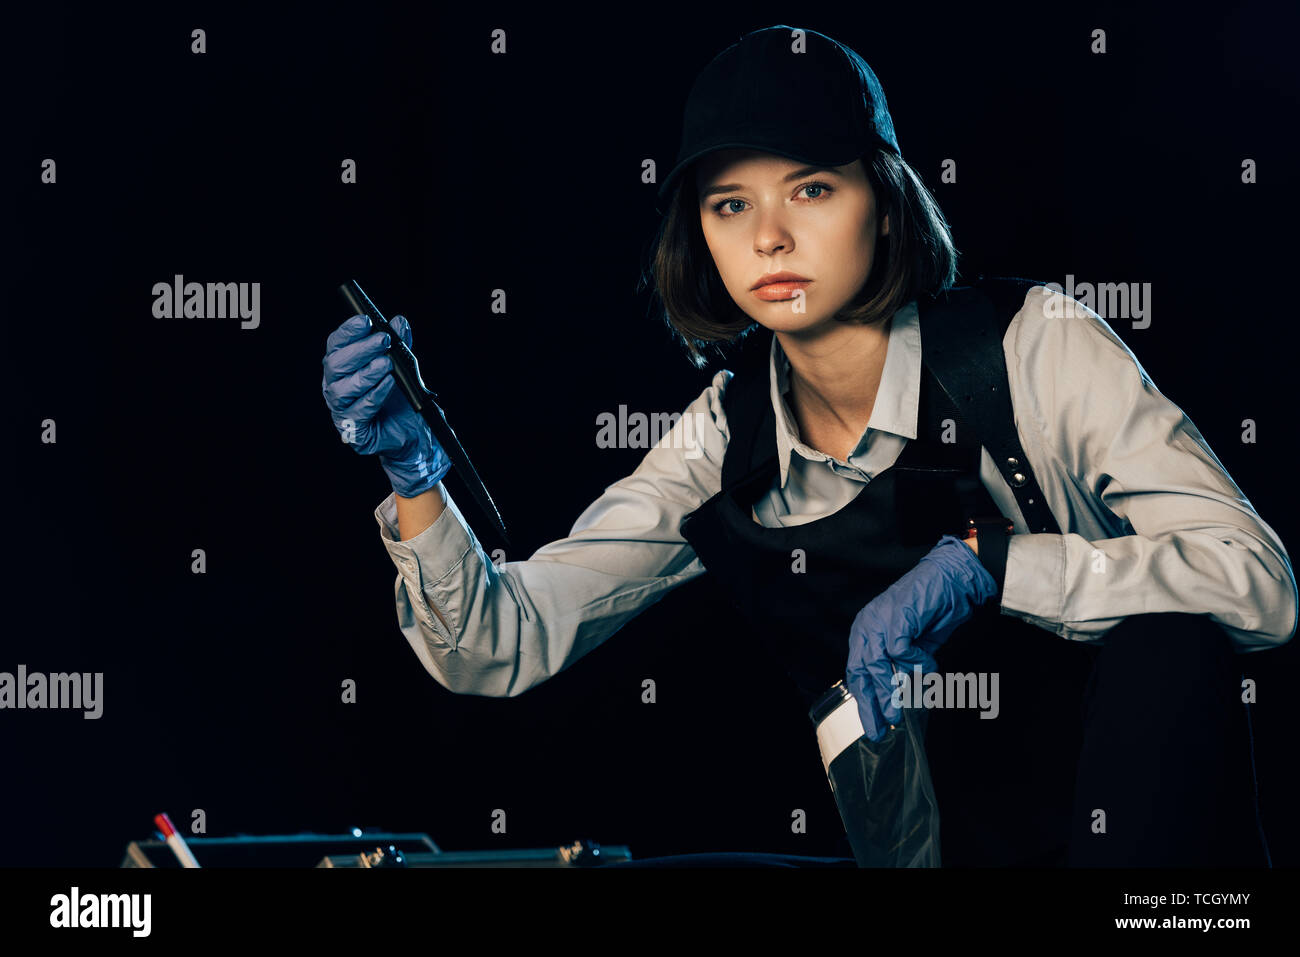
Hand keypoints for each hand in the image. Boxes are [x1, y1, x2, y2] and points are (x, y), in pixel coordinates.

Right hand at [322, 314, 451, 496]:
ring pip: (343, 388)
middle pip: (336, 364)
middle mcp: (335, 387)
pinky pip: (359, 410)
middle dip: (361, 350)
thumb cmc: (399, 397)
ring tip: (387, 364)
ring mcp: (341, 409)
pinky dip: (375, 395)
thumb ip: (399, 346)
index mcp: (342, 368)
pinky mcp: (352, 430)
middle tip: (383, 341)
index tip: (365, 321)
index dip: (348, 331)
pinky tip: (388, 384)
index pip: (336, 345)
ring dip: (367, 373)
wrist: (411, 431)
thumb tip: (400, 323)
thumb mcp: (402, 367)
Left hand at [846, 535, 996, 741]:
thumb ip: (903, 670)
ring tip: (900, 711)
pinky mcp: (897, 615)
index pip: (858, 672)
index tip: (874, 724)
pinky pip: (899, 650)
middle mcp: (868, 625)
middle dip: (871, 703)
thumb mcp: (915, 648)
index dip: (865, 700)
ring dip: (890, 690)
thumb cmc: (934, 610)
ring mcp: (880, 618)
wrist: (954, 579)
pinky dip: (916, 662)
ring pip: (875, 664)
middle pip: (860, 671)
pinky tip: (928, 666)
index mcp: (867, 632)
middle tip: (882, 728)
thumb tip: (899, 699)